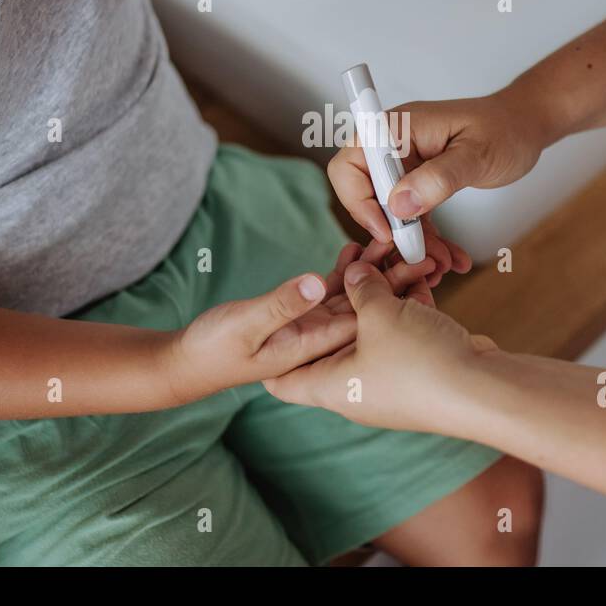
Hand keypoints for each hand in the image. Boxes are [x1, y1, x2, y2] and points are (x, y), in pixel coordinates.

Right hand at [165, 242, 435, 402]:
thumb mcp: (247, 326)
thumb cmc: (212, 349)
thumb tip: (318, 283)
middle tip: (417, 249)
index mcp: (309, 353)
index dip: (387, 300)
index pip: (358, 328)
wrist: (188, 363)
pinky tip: (360, 249)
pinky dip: (348, 274)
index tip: (411, 269)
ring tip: (397, 243)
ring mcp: (311, 334)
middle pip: (365, 315)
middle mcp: (317, 346)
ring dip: (374, 275)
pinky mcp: (300, 320)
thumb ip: (283, 305)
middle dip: (390, 283)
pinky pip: (334, 296)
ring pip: (354, 303)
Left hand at [264, 261, 501, 433]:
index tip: (278, 315)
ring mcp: (389, 379)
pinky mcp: (419, 370)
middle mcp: (356, 388)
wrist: (486, 391)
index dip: (275, 349)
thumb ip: (360, 288)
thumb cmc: (423, 364)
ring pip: (377, 326)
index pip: (281, 379)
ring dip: (387, 289)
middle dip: (347, 293)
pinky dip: (410, 303)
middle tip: (357, 256)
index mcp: (331, 386)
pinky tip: (422, 273)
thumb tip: (353, 274)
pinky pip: (405, 331)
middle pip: (335, 336)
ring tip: (398, 253)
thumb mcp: (378, 315)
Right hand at [327, 91, 544, 246]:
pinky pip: (411, 214)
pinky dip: (428, 237)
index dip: (358, 201)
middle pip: (364, 194)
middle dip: (388, 229)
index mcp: (396, 128)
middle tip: (418, 256)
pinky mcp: (418, 181)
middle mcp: (393, 145)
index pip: (350, 163)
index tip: (387, 231)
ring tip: (441, 263)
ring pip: (389, 211)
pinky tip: (450, 256)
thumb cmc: (505, 129)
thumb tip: (399, 205)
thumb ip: (438, 179)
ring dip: (412, 240)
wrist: (525, 127)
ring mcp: (404, 164)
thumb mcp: (476, 155)